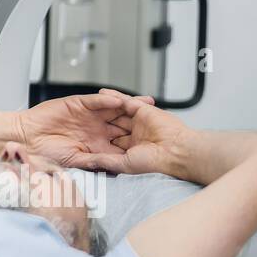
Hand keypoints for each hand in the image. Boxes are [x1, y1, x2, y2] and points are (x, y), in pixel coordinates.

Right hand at [17, 91, 150, 169]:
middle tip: (160, 120)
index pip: (122, 142)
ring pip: (114, 109)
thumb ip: (94, 162)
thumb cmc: (46, 153)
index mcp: (98, 144)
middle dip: (141, 121)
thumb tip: (113, 168)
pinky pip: (96, 101)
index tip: (156, 145)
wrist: (28, 138)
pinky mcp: (78, 104)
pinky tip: (119, 100)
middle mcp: (96, 128)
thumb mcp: (75, 161)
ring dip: (129, 106)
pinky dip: (106, 100)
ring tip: (146, 104)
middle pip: (124, 123)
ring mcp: (88, 116)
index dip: (139, 142)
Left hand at [75, 93, 196, 175]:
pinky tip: (102, 93)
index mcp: (131, 148)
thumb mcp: (124, 163)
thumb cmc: (156, 162)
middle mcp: (134, 135)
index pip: (110, 142)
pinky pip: (125, 101)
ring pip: (117, 112)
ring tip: (88, 102)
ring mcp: (138, 122)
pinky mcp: (143, 111)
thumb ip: (105, 161)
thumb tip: (89, 162)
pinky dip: (114, 97)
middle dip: (97, 121)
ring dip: (103, 106)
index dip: (96, 139)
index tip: (80, 138)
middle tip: (81, 118)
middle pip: (112, 125)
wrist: (175, 151)